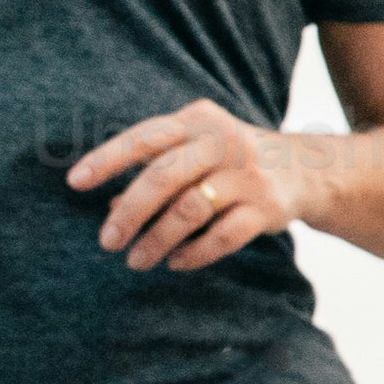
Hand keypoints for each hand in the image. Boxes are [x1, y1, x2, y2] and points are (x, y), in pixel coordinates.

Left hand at [75, 102, 327, 273]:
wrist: (308, 169)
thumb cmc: (232, 159)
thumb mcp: (195, 150)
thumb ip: (156, 172)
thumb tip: (113, 211)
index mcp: (198, 121)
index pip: (144, 138)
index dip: (107, 159)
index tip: (75, 183)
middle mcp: (223, 142)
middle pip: (164, 176)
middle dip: (130, 212)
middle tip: (107, 241)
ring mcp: (248, 175)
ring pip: (190, 210)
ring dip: (157, 240)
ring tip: (136, 261)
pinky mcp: (267, 207)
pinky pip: (221, 237)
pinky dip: (193, 254)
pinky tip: (175, 262)